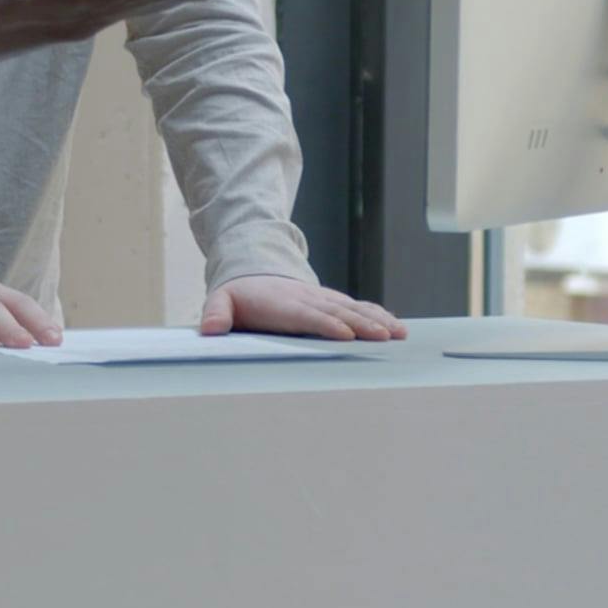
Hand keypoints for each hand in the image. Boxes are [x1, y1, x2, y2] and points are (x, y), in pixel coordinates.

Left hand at [200, 273, 405, 341]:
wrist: (254, 271)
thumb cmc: (240, 295)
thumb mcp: (221, 301)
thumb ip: (216, 313)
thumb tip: (209, 329)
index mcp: (283, 305)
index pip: (307, 316)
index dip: (326, 324)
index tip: (345, 334)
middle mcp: (308, 300)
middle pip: (338, 313)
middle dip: (362, 325)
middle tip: (384, 336)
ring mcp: (324, 299)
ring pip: (354, 309)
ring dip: (377, 321)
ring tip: (398, 332)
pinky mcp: (333, 301)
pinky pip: (359, 307)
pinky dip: (378, 315)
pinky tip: (396, 326)